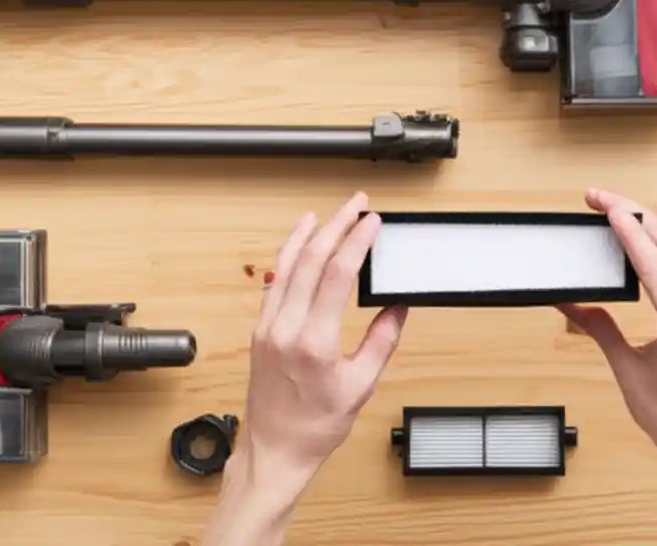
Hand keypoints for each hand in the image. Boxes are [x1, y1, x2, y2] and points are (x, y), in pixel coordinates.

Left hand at [205, 193, 407, 545]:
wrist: (274, 450)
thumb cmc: (315, 426)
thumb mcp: (361, 385)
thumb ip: (382, 341)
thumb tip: (397, 307)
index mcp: (315, 342)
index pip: (337, 275)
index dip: (357, 242)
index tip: (372, 223)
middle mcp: (285, 329)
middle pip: (311, 260)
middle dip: (335, 225)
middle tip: (356, 206)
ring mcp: (267, 328)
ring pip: (286, 267)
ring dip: (307, 235)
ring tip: (324, 215)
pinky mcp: (258, 332)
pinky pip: (273, 284)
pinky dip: (287, 259)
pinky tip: (297, 247)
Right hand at [559, 188, 656, 478]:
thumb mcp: (626, 368)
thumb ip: (598, 326)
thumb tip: (568, 300)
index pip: (653, 259)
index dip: (627, 227)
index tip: (605, 205)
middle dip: (634, 213)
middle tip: (599, 198)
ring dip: (649, 224)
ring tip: (615, 209)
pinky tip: (641, 237)